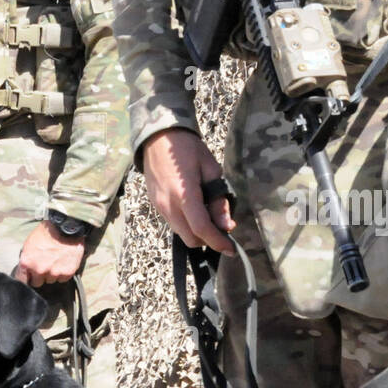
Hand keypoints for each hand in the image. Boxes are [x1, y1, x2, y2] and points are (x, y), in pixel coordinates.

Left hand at [15, 220, 85, 286]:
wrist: (65, 227)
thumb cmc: (46, 233)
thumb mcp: (29, 244)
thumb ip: (27, 260)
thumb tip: (26, 270)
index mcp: (27, 262)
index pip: (22, 280)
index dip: (26, 278)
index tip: (29, 277)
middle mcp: (39, 270)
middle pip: (37, 283)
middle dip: (40, 275)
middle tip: (45, 264)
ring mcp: (53, 273)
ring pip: (51, 280)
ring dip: (52, 273)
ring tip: (55, 260)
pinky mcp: (66, 273)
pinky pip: (62, 279)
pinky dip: (63, 272)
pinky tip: (63, 262)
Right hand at [140, 128, 234, 254]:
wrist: (157, 138)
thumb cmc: (188, 149)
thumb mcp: (211, 169)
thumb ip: (218, 200)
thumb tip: (226, 225)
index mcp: (185, 195)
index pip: (202, 228)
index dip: (218, 242)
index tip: (231, 249)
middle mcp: (169, 206)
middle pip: (190, 238)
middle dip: (208, 241)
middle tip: (222, 232)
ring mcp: (159, 208)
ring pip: (181, 234)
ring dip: (197, 234)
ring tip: (210, 220)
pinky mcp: (156, 206)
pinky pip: (174, 225)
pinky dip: (187, 226)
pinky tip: (195, 213)